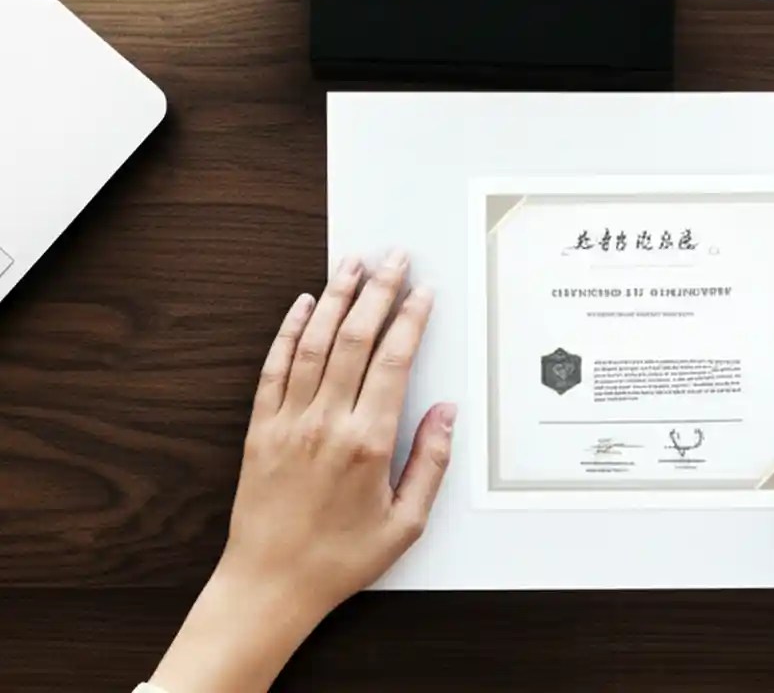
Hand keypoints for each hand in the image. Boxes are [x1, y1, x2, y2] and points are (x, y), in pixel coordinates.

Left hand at [150, 251, 453, 692]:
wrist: (270, 582)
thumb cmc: (340, 558)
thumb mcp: (406, 523)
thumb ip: (430, 462)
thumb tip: (445, 413)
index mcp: (369, 442)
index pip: (394, 360)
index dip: (411, 318)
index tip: (423, 292)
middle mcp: (327, 422)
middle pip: (354, 338)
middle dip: (378, 291)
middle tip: (394, 258)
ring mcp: (288, 421)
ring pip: (313, 342)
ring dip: (335, 297)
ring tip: (352, 263)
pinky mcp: (260, 428)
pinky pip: (274, 367)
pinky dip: (288, 330)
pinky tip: (303, 304)